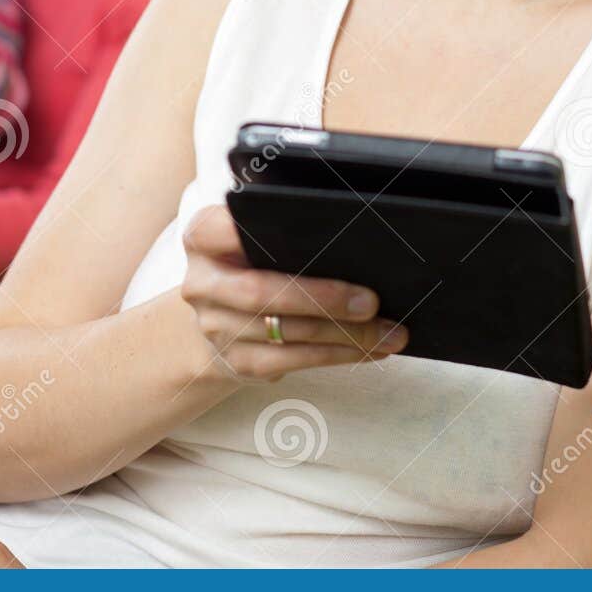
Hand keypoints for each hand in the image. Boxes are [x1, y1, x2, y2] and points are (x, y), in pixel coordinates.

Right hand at [180, 203, 407, 381]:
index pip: (222, 229)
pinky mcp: (238, 362)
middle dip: (323, 299)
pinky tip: (371, 349)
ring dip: (345, 334)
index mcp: (203, 239)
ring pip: (286, 332)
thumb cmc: (253, 267)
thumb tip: (356, 241)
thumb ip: (281, 234)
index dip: (262, 233)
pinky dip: (339, 355)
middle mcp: (201, 284)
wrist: (220, 319)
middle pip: (262, 292)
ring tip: (389, 331)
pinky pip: (294, 361)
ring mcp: (216, 328)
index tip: (321, 238)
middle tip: (371, 302)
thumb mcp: (253, 240)